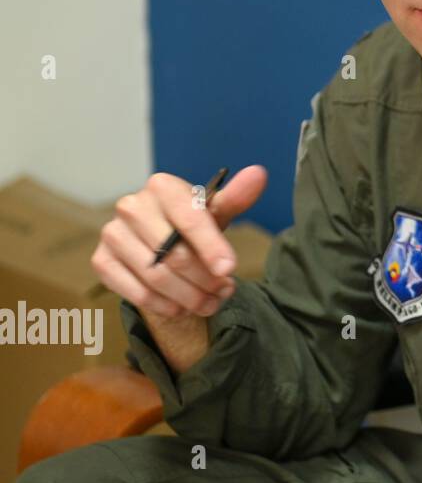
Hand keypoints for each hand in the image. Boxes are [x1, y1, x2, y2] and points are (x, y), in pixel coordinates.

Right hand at [92, 166, 268, 317]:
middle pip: (173, 254)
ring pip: (156, 276)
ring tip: (210, 303)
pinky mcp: (102, 260)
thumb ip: (236, 197)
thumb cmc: (190, 224)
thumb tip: (259, 174)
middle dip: (205, 279)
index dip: (212, 247)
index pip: (189, 220)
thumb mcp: (214, 211)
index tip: (229, 270)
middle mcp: (131, 206)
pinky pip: (134, 292)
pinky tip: (181, 308)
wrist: (157, 240)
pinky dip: (163, 305)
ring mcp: (112, 233)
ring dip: (188, 296)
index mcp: (162, 186)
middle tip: (224, 291)